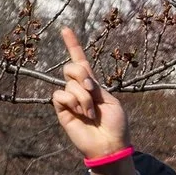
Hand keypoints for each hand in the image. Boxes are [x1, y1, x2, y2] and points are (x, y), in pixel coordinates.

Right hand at [50, 29, 128, 173]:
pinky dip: (73, 102)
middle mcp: (79, 89)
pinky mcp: (61, 109)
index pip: (81, 61)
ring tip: (91, 113)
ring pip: (69, 83)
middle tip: (92, 91)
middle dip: (83, 75)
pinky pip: (60, 95)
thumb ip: (95, 86)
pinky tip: (81, 114)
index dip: (73, 45)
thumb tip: (81, 79)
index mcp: (94, 85)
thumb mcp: (111, 101)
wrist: (110, 145)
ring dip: (84, 98)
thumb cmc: (115, 125)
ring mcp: (69, 99)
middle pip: (72, 67)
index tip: (66, 29)